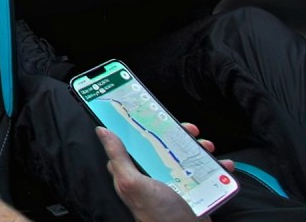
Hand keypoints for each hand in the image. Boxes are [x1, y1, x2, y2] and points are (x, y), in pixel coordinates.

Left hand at [96, 124, 235, 221]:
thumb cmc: (157, 213)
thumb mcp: (132, 182)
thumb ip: (118, 156)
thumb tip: (102, 131)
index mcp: (134, 171)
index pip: (135, 143)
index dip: (143, 128)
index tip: (155, 115)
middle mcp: (153, 176)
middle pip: (164, 146)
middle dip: (179, 135)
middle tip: (192, 130)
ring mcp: (175, 183)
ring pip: (187, 157)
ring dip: (200, 149)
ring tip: (209, 147)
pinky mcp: (194, 191)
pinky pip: (206, 175)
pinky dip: (217, 168)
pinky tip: (225, 165)